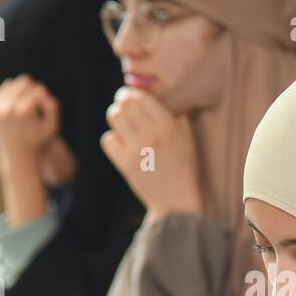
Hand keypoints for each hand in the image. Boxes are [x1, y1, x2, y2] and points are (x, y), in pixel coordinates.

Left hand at [0, 74, 59, 161]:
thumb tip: (42, 89)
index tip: (45, 101)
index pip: (37, 89)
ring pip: (9, 85)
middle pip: (22, 84)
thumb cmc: (38, 143)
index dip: (43, 94)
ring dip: (19, 88)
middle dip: (31, 88)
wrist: (17, 159)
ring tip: (26, 96)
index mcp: (24, 111)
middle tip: (35, 95)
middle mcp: (8, 109)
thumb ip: (52, 107)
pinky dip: (7, 94)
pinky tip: (15, 99)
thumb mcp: (52, 127)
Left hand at [100, 87, 201, 221]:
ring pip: (114, 117)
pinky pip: (108, 140)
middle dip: (122, 102)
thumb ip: (178, 116)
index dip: (133, 94)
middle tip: (124, 107)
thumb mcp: (188, 139)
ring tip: (121, 125)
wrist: (175, 201)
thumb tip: (165, 96)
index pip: (141, 95)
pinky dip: (112, 141)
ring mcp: (137, 149)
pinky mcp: (125, 164)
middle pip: (124, 102)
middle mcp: (152, 133)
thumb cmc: (183, 168)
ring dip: (116, 118)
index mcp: (168, 124)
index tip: (133, 98)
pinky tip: (120, 145)